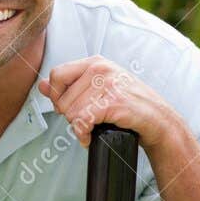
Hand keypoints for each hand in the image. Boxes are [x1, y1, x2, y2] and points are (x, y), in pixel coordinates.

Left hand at [38, 56, 183, 152]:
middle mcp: (100, 69)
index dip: (58, 96)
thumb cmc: (127, 105)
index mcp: (95, 63)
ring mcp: (108, 84)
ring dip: (79, 127)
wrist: (158, 120)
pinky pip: (82, 122)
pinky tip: (91, 137)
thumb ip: (69, 87)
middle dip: (71, 116)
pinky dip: (83, 135)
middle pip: (62, 99)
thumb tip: (41, 86)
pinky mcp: (113, 102)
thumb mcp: (98, 90)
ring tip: (93, 127)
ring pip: (71, 113)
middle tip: (89, 120)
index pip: (56, 75)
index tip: (71, 107)